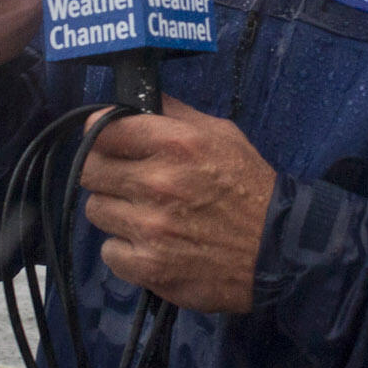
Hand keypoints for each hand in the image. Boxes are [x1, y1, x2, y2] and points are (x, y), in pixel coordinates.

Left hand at [79, 96, 277, 315]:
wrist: (277, 250)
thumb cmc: (249, 187)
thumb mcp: (221, 134)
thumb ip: (175, 115)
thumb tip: (135, 101)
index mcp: (176, 144)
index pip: (103, 130)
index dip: (102, 135)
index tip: (110, 142)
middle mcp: (157, 182)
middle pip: (90, 170)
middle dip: (107, 172)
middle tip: (129, 181)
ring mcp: (150, 227)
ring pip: (96, 210)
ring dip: (117, 212)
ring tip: (147, 215)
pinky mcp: (148, 266)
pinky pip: (109, 251)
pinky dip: (126, 250)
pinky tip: (151, 245)